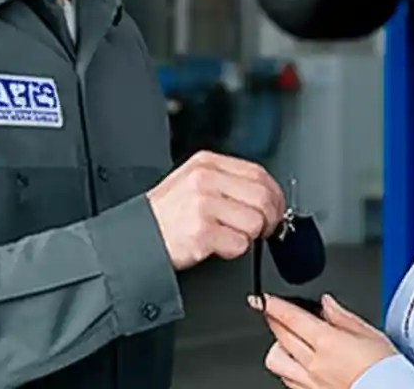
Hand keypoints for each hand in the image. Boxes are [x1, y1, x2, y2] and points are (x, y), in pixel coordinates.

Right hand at [147, 150, 286, 269]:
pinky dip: (232, 250)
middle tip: (261, 229)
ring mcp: (203, 205)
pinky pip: (239, 244)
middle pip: (263, 197)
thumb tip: (266, 193)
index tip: (274, 209)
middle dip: (269, 219)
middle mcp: (205, 180)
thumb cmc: (167, 214)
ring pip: (254, 222)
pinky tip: (216, 246)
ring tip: (228, 235)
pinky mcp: (202, 232)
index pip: (258, 173)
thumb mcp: (193, 181)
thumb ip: (226, 181)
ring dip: (248, 236)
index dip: (274, 195)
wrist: (138, 237)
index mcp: (206, 163)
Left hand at [254, 293, 397, 388]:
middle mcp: (314, 364)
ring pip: (276, 361)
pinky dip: (288, 369)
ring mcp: (310, 382)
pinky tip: (298, 364)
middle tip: (273, 311)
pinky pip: (287, 381)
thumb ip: (343, 317)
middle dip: (273, 320)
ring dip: (278, 347)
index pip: (290, 318)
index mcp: (328, 342)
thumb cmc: (387, 371)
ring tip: (287, 340)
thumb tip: (327, 303)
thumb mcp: (371, 335)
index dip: (273, 305)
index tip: (262, 299)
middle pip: (280, 336)